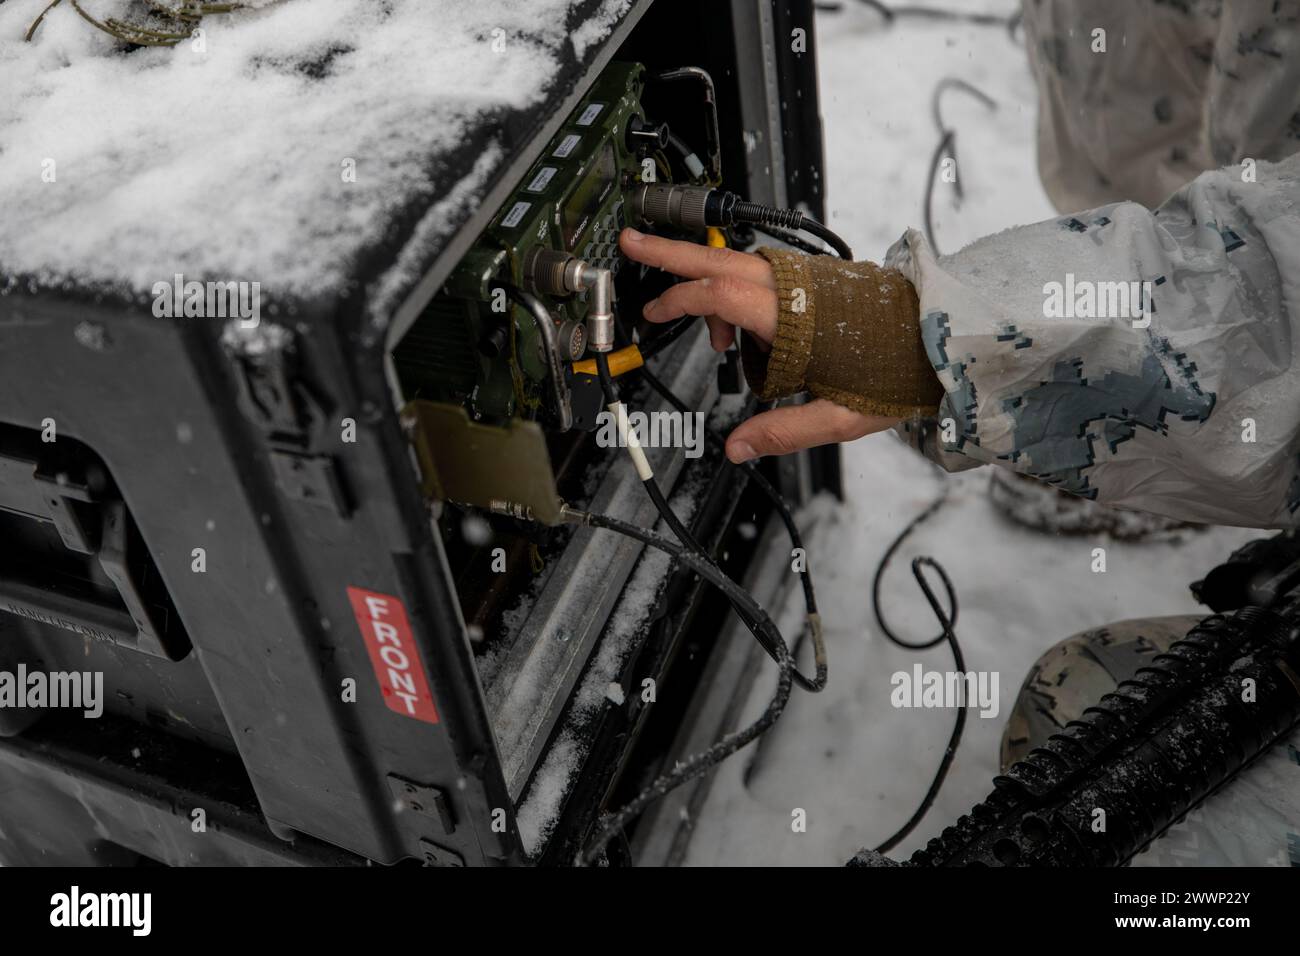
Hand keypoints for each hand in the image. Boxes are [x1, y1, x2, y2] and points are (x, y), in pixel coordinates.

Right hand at [618, 227, 899, 462]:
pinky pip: (763, 277)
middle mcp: (793, 287)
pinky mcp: (816, 281)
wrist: (940, 338)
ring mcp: (805, 279)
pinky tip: (748, 335)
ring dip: (707, 282)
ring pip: (739, 264)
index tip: (655, 312)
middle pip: (718, 259)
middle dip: (670, 252)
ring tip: (711, 339)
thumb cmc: (897, 374)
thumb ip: (783, 431)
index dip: (679, 301)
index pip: (717, 295)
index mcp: (791, 317)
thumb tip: (737, 449)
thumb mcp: (838, 417)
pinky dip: (739, 293)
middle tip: (632, 241)